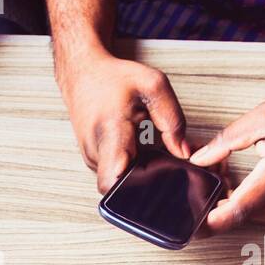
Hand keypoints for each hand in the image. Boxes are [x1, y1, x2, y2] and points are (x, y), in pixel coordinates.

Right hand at [57, 50, 192, 191]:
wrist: (81, 73)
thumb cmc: (112, 77)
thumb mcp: (153, 86)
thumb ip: (172, 120)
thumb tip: (183, 152)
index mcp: (110, 133)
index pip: (112, 183)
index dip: (133, 191)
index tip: (153, 182)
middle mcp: (96, 151)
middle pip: (122, 186)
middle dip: (146, 181)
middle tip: (161, 159)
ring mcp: (92, 158)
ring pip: (119, 180)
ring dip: (137, 172)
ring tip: (146, 147)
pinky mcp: (93, 159)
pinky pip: (115, 171)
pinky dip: (129, 164)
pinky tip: (137, 146)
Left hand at [190, 100, 264, 230]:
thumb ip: (229, 137)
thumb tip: (198, 159)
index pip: (238, 208)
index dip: (208, 219)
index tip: (189, 218)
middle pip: (228, 213)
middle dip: (209, 196)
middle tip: (210, 169)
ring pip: (235, 214)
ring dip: (221, 197)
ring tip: (224, 168)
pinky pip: (247, 213)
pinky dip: (235, 199)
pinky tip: (237, 178)